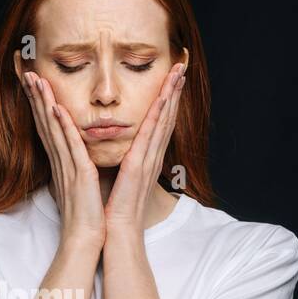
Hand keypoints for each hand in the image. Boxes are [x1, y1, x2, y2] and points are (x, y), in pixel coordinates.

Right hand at [22, 70, 104, 248]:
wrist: (85, 240)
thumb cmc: (86, 216)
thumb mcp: (80, 186)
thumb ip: (76, 169)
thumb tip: (78, 160)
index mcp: (63, 163)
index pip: (49, 128)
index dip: (40, 105)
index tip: (34, 84)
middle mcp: (61, 161)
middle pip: (44, 123)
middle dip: (36, 97)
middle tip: (27, 72)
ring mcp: (68, 167)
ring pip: (53, 129)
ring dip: (44, 103)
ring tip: (36, 80)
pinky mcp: (79, 175)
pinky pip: (69, 146)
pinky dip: (62, 127)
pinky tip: (56, 109)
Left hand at [104, 61, 186, 238]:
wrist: (116, 232)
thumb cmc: (115, 209)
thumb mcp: (120, 178)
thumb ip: (123, 162)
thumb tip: (120, 151)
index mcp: (145, 159)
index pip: (159, 123)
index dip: (167, 99)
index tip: (172, 78)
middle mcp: (151, 157)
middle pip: (166, 116)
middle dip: (174, 90)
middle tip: (182, 66)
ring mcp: (148, 161)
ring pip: (163, 121)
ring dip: (171, 95)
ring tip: (178, 73)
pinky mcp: (139, 167)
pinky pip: (149, 135)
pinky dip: (156, 114)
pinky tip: (160, 96)